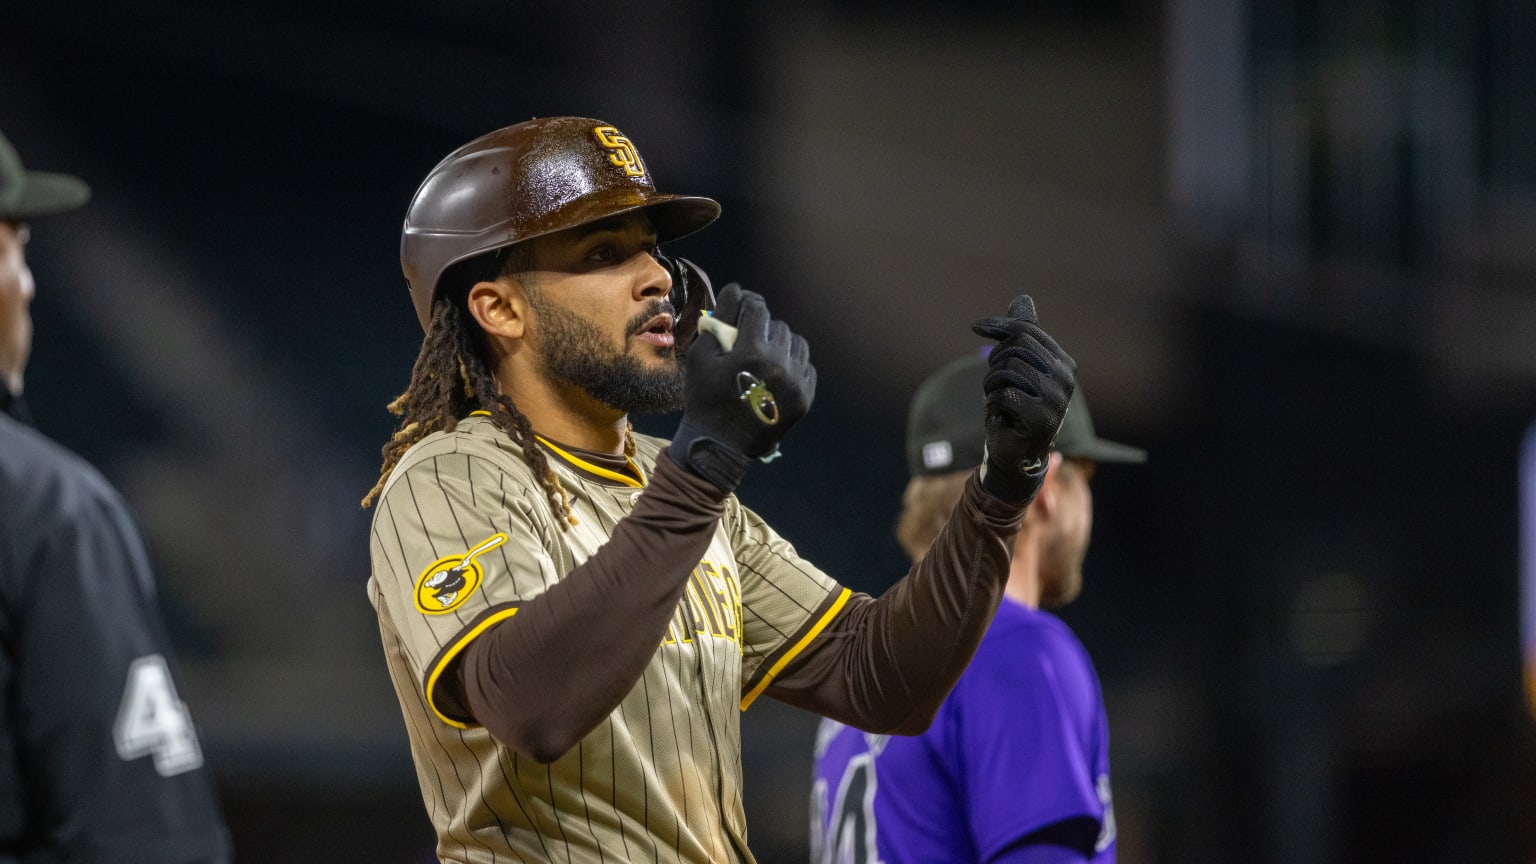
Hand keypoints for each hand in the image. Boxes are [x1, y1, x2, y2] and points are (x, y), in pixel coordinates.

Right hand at [666, 283, 816, 490]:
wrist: (721, 446)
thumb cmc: (705, 399)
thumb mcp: (701, 357)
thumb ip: (719, 320)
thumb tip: (735, 290)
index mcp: (751, 352)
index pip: (757, 309)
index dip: (747, 303)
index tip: (741, 306)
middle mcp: (780, 364)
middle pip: (777, 325)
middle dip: (761, 327)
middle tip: (747, 339)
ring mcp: (796, 382)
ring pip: (796, 343)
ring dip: (780, 343)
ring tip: (764, 354)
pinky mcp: (806, 397)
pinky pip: (806, 365)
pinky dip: (792, 363)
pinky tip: (776, 371)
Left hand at [970, 295, 1075, 502]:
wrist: (1019, 449)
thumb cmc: (1017, 404)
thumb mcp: (1020, 366)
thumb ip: (1022, 335)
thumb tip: (1023, 298)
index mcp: (1063, 362)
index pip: (1027, 331)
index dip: (999, 326)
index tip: (976, 326)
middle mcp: (1065, 378)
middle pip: (1016, 347)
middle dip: (995, 361)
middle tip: (993, 381)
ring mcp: (1056, 398)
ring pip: (1007, 370)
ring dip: (991, 384)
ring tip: (998, 398)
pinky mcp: (1040, 417)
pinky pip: (1002, 394)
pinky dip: (993, 403)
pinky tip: (1001, 414)